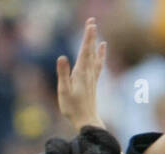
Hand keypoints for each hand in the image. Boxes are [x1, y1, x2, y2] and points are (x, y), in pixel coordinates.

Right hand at [57, 17, 106, 131]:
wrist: (86, 121)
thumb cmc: (73, 108)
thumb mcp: (64, 92)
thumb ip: (63, 74)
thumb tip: (62, 57)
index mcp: (80, 73)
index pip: (84, 51)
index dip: (87, 37)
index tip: (90, 24)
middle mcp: (88, 72)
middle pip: (89, 50)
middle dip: (90, 35)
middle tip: (91, 20)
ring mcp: (91, 76)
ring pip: (94, 55)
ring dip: (94, 41)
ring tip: (95, 29)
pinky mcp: (92, 81)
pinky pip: (98, 63)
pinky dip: (100, 53)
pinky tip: (102, 46)